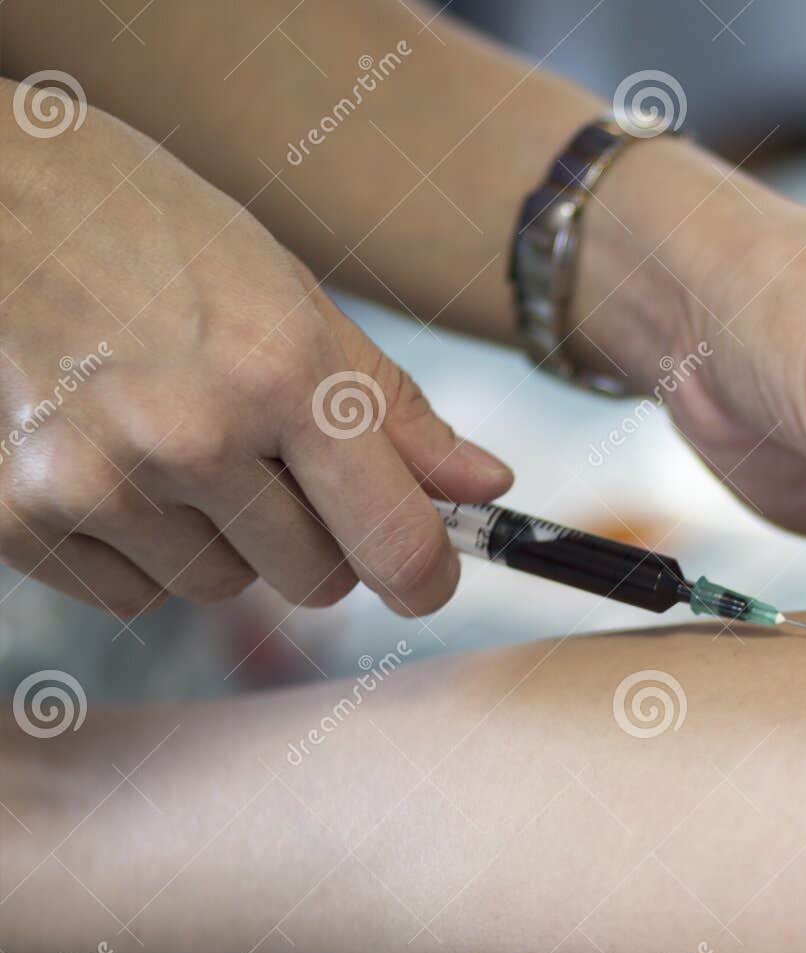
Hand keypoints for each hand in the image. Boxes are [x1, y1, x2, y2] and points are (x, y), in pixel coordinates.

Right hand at [0, 88, 511, 617]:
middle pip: (314, 581)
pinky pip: (133, 596)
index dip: (426, 574)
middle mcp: (192, 435)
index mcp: (282, 370)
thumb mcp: (294, 298)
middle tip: (275, 464)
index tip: (427, 574)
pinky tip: (117, 464)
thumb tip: (490, 486)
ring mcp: (97, 480)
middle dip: (316, 539)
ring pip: (221, 589)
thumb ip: (395, 410)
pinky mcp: (18, 513)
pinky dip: (140, 551)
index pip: (393, 542)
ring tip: (179, 442)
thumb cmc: (151, 234)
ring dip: (223, 540)